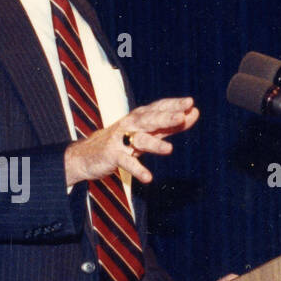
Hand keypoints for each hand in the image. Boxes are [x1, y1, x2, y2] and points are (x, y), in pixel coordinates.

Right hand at [64, 97, 198, 186]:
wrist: (86, 156)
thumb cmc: (122, 142)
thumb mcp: (147, 132)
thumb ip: (170, 125)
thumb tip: (194, 113)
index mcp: (140, 118)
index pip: (158, 108)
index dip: (173, 105)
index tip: (190, 102)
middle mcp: (131, 125)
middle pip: (149, 119)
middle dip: (165, 117)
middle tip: (181, 116)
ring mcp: (120, 140)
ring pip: (139, 140)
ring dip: (154, 144)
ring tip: (169, 149)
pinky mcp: (112, 156)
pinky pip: (126, 162)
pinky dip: (137, 169)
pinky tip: (148, 178)